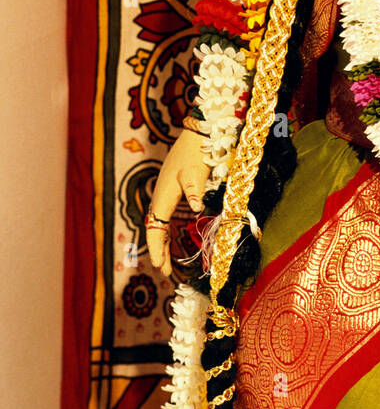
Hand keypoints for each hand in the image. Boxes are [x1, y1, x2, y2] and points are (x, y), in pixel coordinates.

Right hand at [145, 129, 208, 276]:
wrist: (196, 135)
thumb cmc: (195, 153)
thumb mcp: (196, 172)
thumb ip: (194, 190)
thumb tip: (195, 208)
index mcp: (164, 196)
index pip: (155, 228)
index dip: (156, 247)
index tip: (159, 265)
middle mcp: (160, 197)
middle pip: (154, 230)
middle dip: (158, 252)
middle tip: (165, 272)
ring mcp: (164, 195)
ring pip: (158, 225)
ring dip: (161, 245)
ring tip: (167, 265)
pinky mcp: (171, 192)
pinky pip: (163, 218)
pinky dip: (165, 234)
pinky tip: (170, 242)